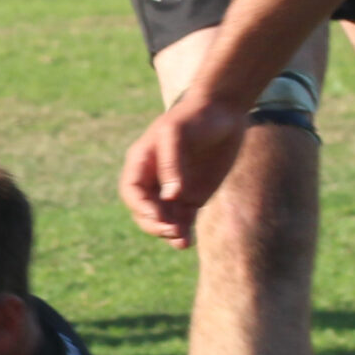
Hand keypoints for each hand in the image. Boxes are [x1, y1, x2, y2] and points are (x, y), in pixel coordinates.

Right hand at [119, 98, 248, 248]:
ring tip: (182, 241)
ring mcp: (173, 189)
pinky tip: (186, 242)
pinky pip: (183, 219)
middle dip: (155, 223)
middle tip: (172, 230)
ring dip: (169, 232)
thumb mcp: (178, 134)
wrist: (222, 111)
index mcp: (142, 163)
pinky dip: (183, 231)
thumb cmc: (194, 117)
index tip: (158, 216)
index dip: (140, 207)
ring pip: (163, 218)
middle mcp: (154, 179)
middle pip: (145, 210)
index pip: (132, 191)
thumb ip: (172, 164)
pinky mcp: (192, 196)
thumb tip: (171, 196)